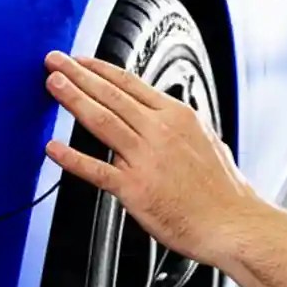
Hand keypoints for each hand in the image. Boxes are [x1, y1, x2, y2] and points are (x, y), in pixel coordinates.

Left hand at [41, 51, 269, 266]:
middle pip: (110, 95)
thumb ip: (180, 126)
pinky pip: (96, 169)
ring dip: (72, 99)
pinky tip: (54, 148)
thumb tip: (166, 116)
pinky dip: (72, 158)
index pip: (130, 84)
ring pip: (101, 120)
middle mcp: (160, 132)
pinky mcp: (135, 188)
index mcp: (178, 117)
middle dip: (78, 74)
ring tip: (53, 85)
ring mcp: (146, 158)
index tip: (80, 61)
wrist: (234, 225)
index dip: (100, 69)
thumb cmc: (223, 191)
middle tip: (55, 62)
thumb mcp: (207, 140)